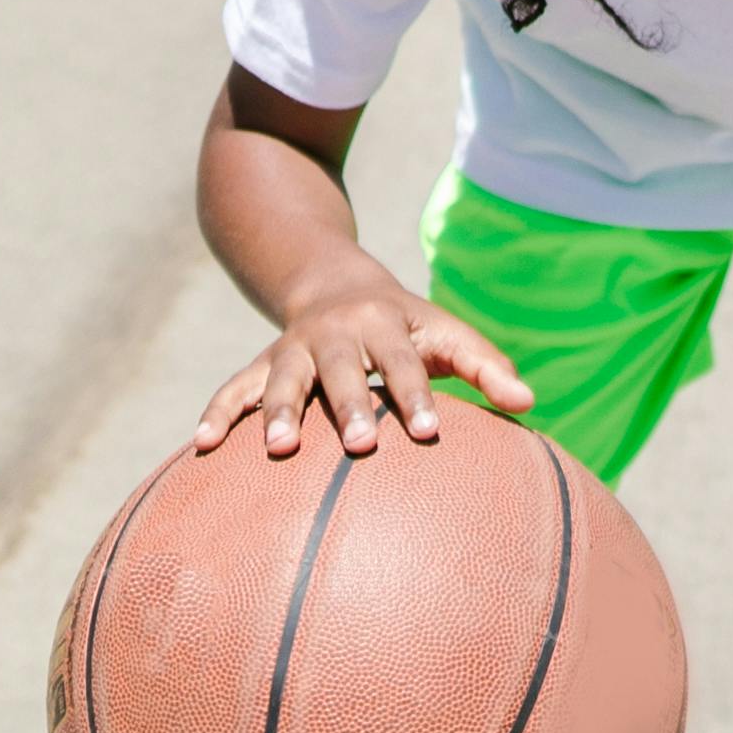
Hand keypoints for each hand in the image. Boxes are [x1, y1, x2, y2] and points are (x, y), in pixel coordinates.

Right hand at [195, 287, 528, 461]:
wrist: (334, 283)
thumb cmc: (407, 327)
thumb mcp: (447, 333)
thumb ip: (486, 366)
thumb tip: (530, 403)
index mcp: (386, 323)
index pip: (405, 362)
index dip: (417, 395)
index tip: (431, 432)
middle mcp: (336, 334)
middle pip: (343, 371)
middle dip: (349, 406)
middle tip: (359, 446)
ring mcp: (294, 349)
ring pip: (284, 379)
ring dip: (280, 412)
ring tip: (280, 450)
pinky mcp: (262, 365)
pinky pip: (235, 389)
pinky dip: (219, 413)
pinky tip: (203, 445)